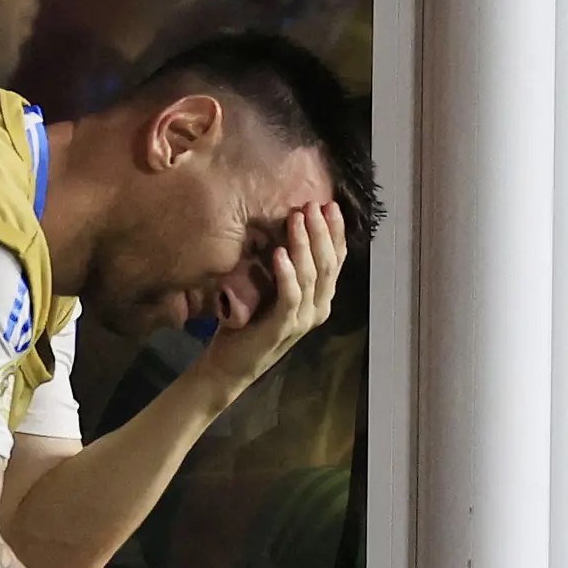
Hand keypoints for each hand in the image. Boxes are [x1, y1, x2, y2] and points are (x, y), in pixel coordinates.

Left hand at [192, 202, 347, 392]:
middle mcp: (318, 309)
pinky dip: (287, 273)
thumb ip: (287, 268)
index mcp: (320, 298)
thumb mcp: (273, 290)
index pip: (336, 260)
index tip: (329, 204)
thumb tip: (289, 226)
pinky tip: (279, 252)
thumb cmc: (250, 323)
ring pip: (312, 276)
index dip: (335, 231)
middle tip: (311, 204)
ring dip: (304, 244)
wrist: (232, 364)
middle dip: (321, 231)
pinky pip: (290, 297)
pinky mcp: (283, 329)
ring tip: (296, 218)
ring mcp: (303, 320)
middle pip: (328, 264)